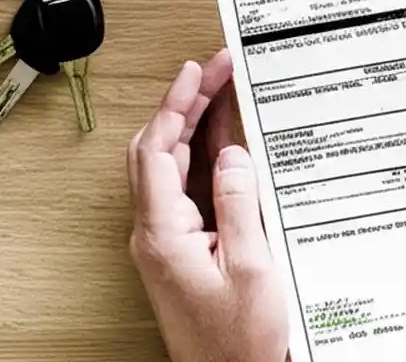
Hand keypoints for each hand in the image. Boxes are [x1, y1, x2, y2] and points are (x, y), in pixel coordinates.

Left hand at [127, 51, 287, 361]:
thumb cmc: (236, 341)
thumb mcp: (250, 266)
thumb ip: (239, 204)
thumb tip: (232, 155)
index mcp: (163, 233)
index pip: (158, 150)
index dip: (175, 104)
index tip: (194, 71)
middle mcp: (155, 233)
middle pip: (159, 150)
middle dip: (185, 104)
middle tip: (214, 70)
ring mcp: (166, 241)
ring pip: (170, 166)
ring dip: (193, 126)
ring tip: (221, 91)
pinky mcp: (180, 249)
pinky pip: (185, 188)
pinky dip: (202, 156)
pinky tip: (224, 140)